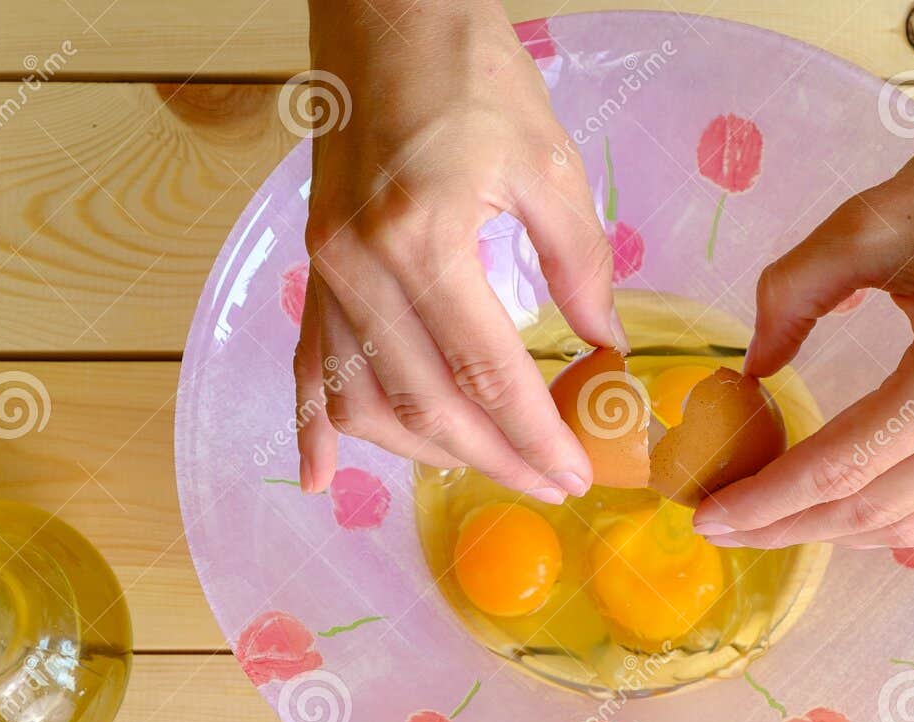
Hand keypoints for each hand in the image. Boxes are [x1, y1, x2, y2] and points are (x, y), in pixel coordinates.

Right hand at [295, 0, 624, 501]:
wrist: (386, 19)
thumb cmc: (470, 75)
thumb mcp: (549, 164)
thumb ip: (580, 265)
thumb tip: (607, 349)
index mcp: (423, 237)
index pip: (487, 371)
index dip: (535, 435)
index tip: (575, 474)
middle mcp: (360, 268)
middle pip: (427, 403)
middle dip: (493, 458)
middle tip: (547, 484)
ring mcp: (326, 273)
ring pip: (364, 402)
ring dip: (421, 451)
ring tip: (477, 465)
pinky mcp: (313, 269)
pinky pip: (305, 365)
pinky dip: (312, 426)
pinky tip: (319, 479)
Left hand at [692, 103, 913, 549]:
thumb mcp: (868, 223)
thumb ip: (792, 295)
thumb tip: (752, 366)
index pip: (840, 468)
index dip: (766, 500)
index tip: (707, 514)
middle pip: (871, 511)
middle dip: (786, 526)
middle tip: (720, 525)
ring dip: (836, 530)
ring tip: (771, 518)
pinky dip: (894, 520)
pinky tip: (849, 510)